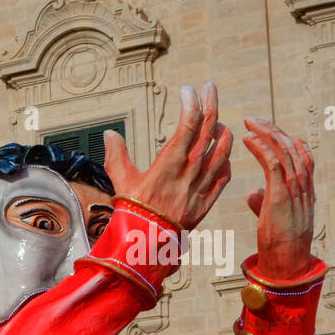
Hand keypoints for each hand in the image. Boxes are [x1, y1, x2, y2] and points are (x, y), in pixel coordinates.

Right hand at [102, 81, 232, 230]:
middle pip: (208, 130)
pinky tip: (222, 153)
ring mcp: (200, 187)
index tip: (188, 91)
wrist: (145, 245)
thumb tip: (109, 134)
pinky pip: (224, 176)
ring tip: (218, 121)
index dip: (191, 104)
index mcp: (168, 165)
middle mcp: (189, 173)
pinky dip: (226, 161)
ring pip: (222, 151)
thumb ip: (116, 155)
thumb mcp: (120, 182)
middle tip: (209, 88)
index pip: (188, 125)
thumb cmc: (131, 213)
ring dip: (222, 131)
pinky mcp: (206, 202)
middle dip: (210, 104)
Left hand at [241, 118, 316, 282]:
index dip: (283, 139)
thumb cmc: (278, 242)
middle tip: (253, 119)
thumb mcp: (272, 216)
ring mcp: (294, 188)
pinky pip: (273, 163)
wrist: (286, 261)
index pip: (298, 154)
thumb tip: (252, 193)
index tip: (265, 130)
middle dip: (272, 130)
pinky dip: (261, 148)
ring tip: (249, 123)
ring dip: (266, 133)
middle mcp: (302, 184)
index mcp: (302, 187)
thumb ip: (264, 201)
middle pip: (291, 147)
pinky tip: (248, 140)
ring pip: (283, 150)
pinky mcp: (281, 194)